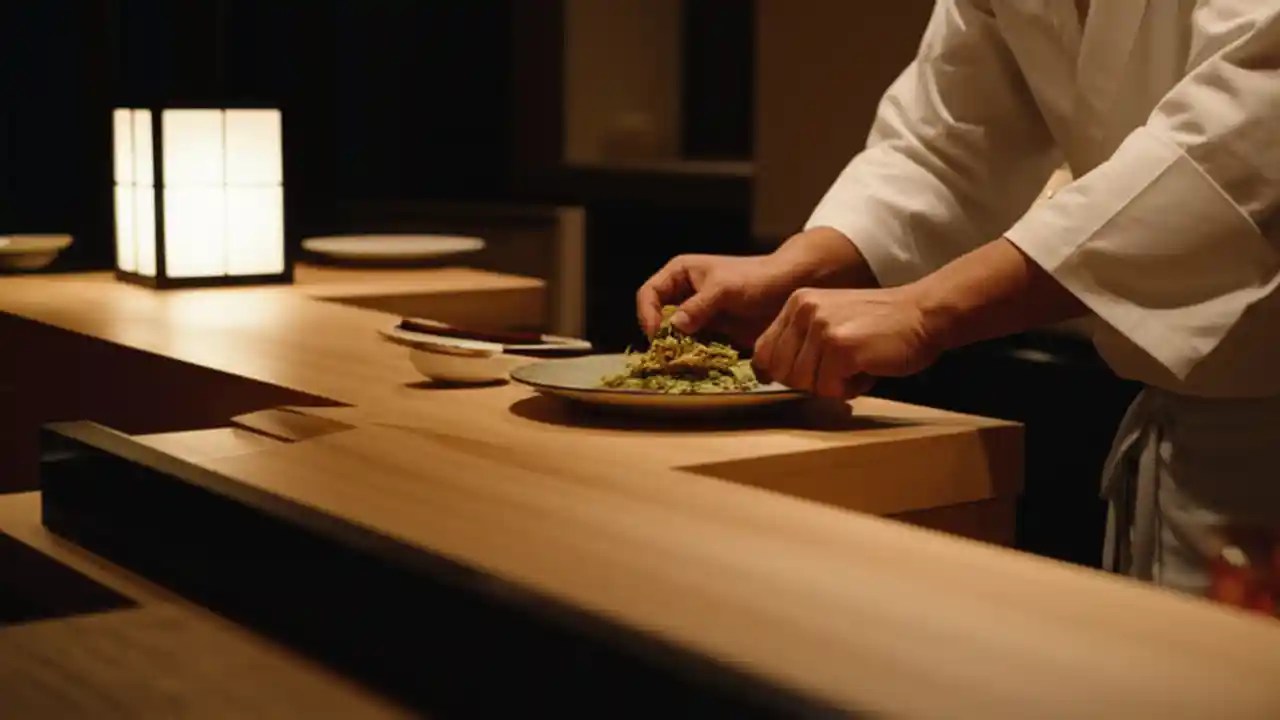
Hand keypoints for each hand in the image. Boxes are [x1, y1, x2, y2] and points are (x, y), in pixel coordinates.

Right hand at [636, 254, 797, 347]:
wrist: (788, 287)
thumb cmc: (756, 278)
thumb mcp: (724, 289)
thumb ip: (698, 306)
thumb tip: (675, 327)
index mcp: (680, 273)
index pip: (648, 293)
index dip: (647, 313)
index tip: (656, 334)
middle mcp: (684, 293)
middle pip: (657, 317)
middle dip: (660, 336)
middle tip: (666, 355)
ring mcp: (697, 314)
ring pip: (674, 335)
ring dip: (676, 350)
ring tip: (681, 363)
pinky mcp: (712, 332)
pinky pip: (694, 347)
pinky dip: (693, 356)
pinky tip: (698, 365)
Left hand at [753, 286, 943, 398]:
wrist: (923, 315)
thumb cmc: (879, 326)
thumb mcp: (829, 321)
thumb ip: (800, 341)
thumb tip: (767, 374)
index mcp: (797, 303)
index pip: (763, 351)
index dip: (777, 374)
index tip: (799, 379)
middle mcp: (804, 310)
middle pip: (783, 373)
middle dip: (809, 382)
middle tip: (839, 371)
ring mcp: (822, 328)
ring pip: (806, 384)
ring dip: (833, 386)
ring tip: (856, 367)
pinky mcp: (841, 348)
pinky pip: (830, 389)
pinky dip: (849, 389)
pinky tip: (867, 371)